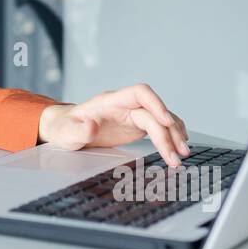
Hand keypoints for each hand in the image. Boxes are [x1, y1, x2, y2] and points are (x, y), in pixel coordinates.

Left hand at [38, 84, 188, 167]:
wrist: (65, 129)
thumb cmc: (65, 128)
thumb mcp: (66, 133)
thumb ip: (78, 131)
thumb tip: (92, 128)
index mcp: (111, 101)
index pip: (140, 92)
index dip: (156, 104)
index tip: (166, 121)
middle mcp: (125, 105)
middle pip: (154, 113)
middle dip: (168, 133)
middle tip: (177, 155)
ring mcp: (132, 114)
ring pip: (161, 120)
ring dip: (174, 136)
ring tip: (182, 156)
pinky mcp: (136, 125)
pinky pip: (159, 126)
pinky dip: (171, 135)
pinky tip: (179, 145)